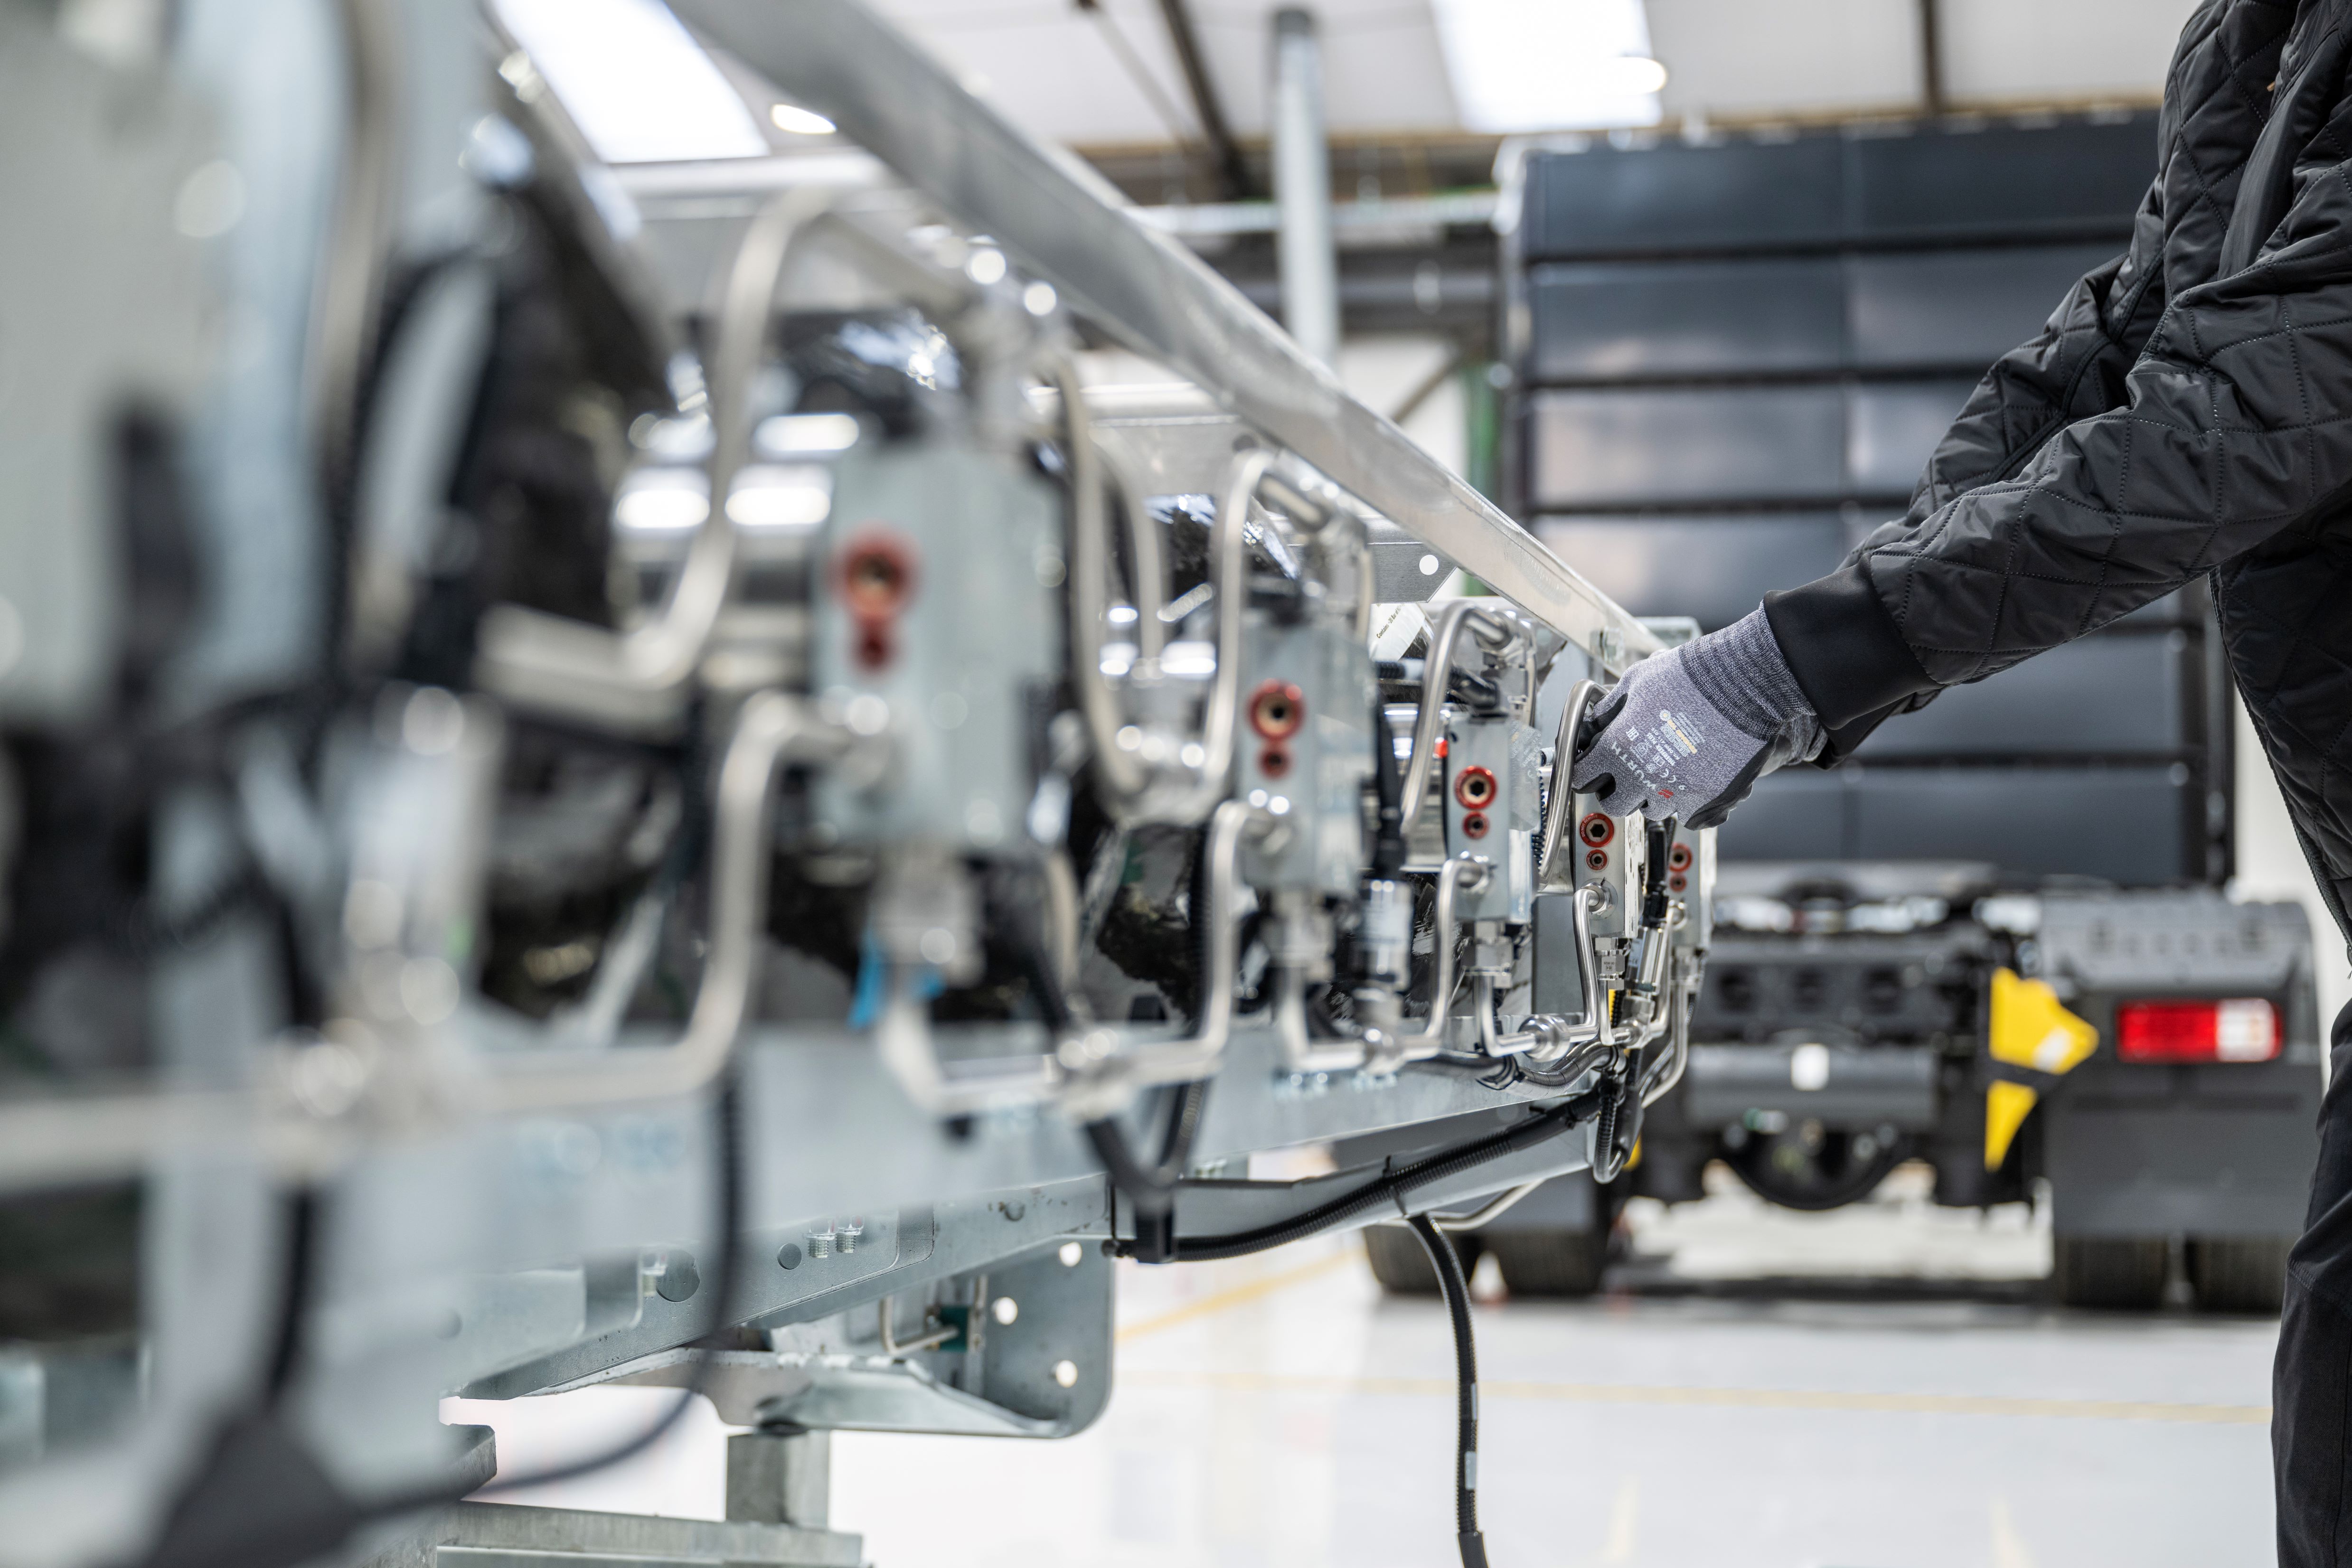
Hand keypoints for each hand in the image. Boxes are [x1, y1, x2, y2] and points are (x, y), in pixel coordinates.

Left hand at [1567, 610, 1820, 828]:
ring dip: (1653, 796)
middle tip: (1629, 775)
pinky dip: (1686, 803)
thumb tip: (1594, 723)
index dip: (1587, 772)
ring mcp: (1676, 791)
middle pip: (1615, 805)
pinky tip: (1691, 780)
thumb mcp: (1636, 680)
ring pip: (1652, 811)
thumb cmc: (1688, 675)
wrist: (1741, 682)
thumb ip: (1609, 708)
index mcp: (1618, 747)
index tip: (1593, 769)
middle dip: (1618, 792)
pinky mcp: (1707, 799)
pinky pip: (1687, 816)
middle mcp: (1644, 775)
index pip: (1582, 777)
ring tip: (1667, 771)